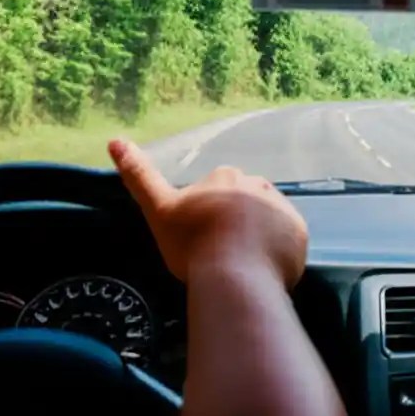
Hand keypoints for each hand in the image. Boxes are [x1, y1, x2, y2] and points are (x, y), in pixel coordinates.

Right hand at [108, 139, 307, 288]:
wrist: (234, 275)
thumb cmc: (192, 243)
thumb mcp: (158, 208)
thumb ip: (138, 175)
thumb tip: (114, 140)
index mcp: (226, 176)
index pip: (217, 191)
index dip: (207, 215)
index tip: (200, 237)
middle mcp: (259, 184)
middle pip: (244, 204)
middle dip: (234, 222)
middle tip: (218, 252)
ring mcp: (282, 208)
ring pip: (266, 221)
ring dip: (255, 237)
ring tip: (238, 265)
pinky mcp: (299, 233)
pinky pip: (286, 240)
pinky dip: (275, 251)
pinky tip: (259, 269)